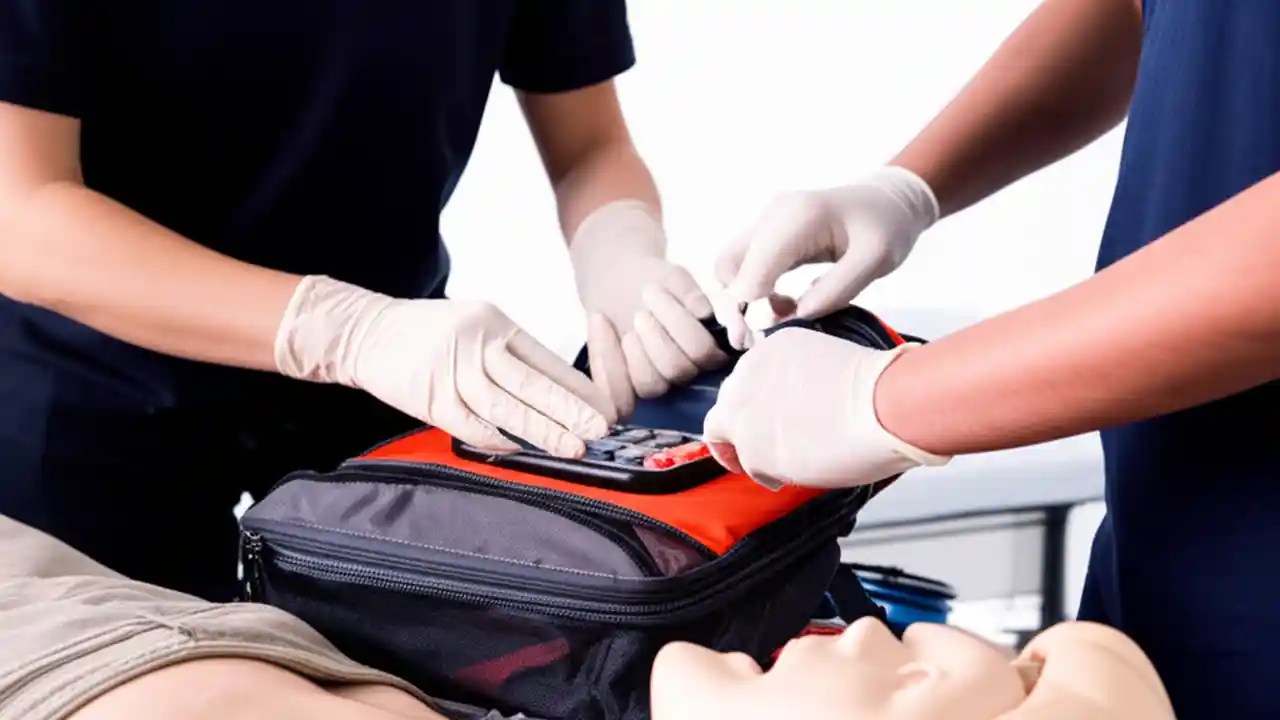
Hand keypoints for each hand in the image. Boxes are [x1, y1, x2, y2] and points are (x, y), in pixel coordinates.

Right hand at [273, 276, 615, 457]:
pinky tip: (520, 450)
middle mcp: (477, 343)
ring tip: (572, 447)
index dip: (577, 386)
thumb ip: (510, 354)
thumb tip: (556, 392)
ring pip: (505, 406)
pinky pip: (470, 424)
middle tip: (601, 428)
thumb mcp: (474, 325)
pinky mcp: (429, 397)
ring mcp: (452, 371)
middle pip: (531, 382)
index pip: (545, 359)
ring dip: (542, 430)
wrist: (364, 331)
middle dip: (570, 409)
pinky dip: (496, 439)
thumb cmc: (425, 332)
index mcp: (495, 323)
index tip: (604, 406)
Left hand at [571, 201, 728, 415]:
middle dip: (656, 337)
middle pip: (678, 371)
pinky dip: (607, 361)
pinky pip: (618, 395)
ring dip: (636, 353)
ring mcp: (657, 383)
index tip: (652, 289)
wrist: (618, 284)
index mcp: (706, 348)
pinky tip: (600, 325)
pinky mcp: (626, 389)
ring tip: (628, 325)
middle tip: (640, 311)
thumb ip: (691, 294)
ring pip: (652, 386)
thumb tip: (704, 314)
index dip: (679, 322)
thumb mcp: (672, 278)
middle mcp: (686, 371)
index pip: (702, 352)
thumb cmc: (653, 282)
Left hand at [702, 328, 947, 488]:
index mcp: (770, 349)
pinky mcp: (752, 447)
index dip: (756, 404)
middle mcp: (748, 374)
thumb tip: (800, 406)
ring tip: (781, 466)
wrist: (886, 405)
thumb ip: (799, 380)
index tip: (766, 418)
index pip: (746, 380)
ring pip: (730, 440)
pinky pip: (751, 468)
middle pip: (728, 407)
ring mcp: (745, 411)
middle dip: (742, 429)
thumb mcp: (828, 363)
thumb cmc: (876, 388)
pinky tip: (794, 473)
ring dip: (752, 455)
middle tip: (759, 448)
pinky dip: (769, 475)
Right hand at [715, 167, 938, 344]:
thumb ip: (835, 290)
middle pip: (728, 265)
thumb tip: (794, 318)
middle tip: (750, 341)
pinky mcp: (771, 234)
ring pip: (732, 266)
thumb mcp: (876, 260)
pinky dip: (756, 291)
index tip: (753, 342)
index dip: (744, 310)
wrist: (889, 200)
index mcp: (798, 217)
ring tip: (770, 325)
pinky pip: (748, 265)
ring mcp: (769, 221)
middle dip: (733, 306)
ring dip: (742, 299)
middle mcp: (774, 214)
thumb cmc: (887, 226)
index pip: (751, 270)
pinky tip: (785, 305)